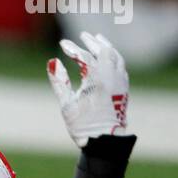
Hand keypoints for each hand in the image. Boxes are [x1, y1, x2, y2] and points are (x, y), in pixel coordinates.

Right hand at [47, 32, 129, 147]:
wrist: (105, 141)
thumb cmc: (83, 125)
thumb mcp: (66, 104)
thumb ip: (59, 81)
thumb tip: (53, 62)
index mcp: (96, 80)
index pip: (84, 57)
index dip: (72, 48)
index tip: (62, 43)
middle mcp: (111, 77)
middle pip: (104, 51)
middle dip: (92, 42)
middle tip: (83, 36)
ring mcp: (120, 82)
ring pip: (115, 56)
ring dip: (106, 46)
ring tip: (99, 39)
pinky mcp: (124, 88)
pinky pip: (121, 65)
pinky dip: (114, 57)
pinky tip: (109, 56)